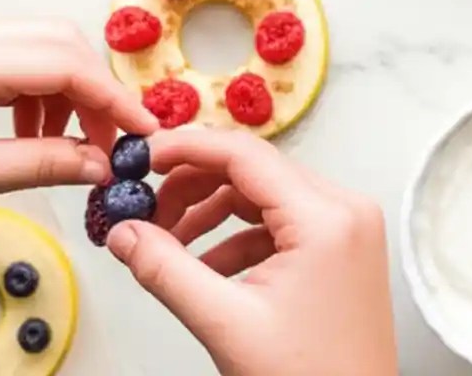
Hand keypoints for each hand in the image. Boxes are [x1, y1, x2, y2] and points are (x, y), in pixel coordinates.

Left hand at [0, 19, 158, 234]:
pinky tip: (31, 136)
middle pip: (58, 42)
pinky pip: (13, 59)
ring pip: (40, 48)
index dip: (111, 98)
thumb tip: (105, 167)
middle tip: (109, 146)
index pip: (62, 64)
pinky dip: (38, 94)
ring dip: (66, 94)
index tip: (146, 133)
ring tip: (67, 150)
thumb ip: (43, 163)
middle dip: (94, 91)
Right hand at [107, 131, 397, 375]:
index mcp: (326, 218)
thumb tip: (123, 231)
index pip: (243, 154)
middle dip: (193, 187)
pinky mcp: (341, 251)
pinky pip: (280, 224)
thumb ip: (165, 269)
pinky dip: (237, 237)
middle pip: (252, 170)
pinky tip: (205, 269)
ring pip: (263, 195)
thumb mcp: (225, 323)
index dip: (184, 149)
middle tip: (148, 213)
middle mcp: (345, 211)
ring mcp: (348, 231)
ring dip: (211, 213)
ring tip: (169, 245)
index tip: (142, 159)